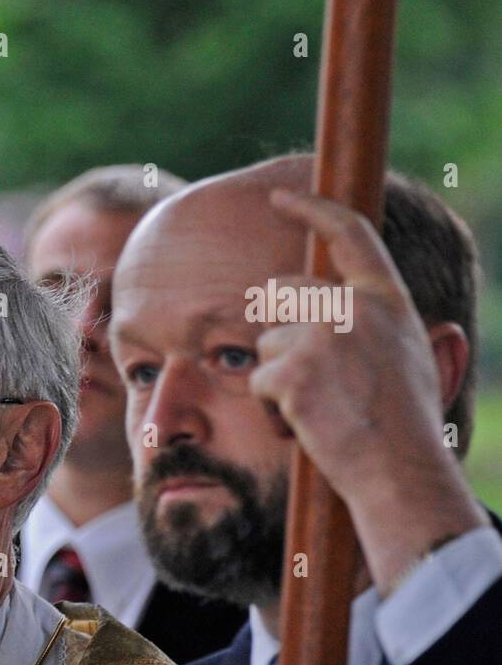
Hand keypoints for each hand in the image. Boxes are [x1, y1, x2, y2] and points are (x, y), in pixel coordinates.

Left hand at [249, 188, 483, 593]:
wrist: (399, 469)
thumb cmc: (403, 426)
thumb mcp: (406, 357)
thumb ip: (375, 322)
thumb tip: (347, 298)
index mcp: (387, 301)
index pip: (350, 235)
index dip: (313, 208)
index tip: (282, 195)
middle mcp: (355, 307)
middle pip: (280, 295)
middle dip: (279, 337)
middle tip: (313, 384)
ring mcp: (323, 336)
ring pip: (265, 344)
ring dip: (277, 380)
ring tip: (319, 409)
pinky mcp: (294, 369)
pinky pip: (259, 382)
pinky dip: (272, 410)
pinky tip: (307, 425)